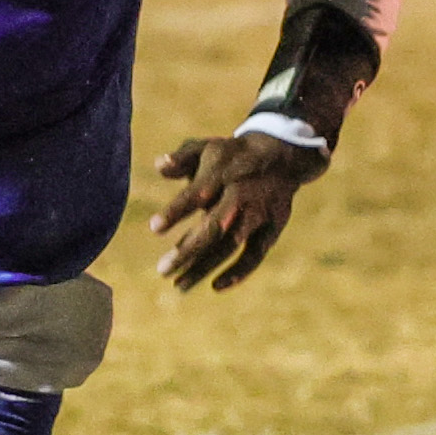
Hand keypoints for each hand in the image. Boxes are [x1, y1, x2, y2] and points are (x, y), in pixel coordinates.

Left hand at [148, 132, 326, 290]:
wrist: (281, 155)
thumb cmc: (231, 156)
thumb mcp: (206, 148)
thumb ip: (181, 158)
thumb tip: (160, 165)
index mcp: (221, 173)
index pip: (196, 194)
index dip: (176, 211)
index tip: (154, 228)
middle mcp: (241, 195)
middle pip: (214, 228)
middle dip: (188, 251)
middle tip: (162, 271)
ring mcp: (258, 214)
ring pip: (230, 246)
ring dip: (205, 268)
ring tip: (179, 286)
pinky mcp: (272, 228)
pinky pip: (255, 255)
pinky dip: (238, 272)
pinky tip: (216, 286)